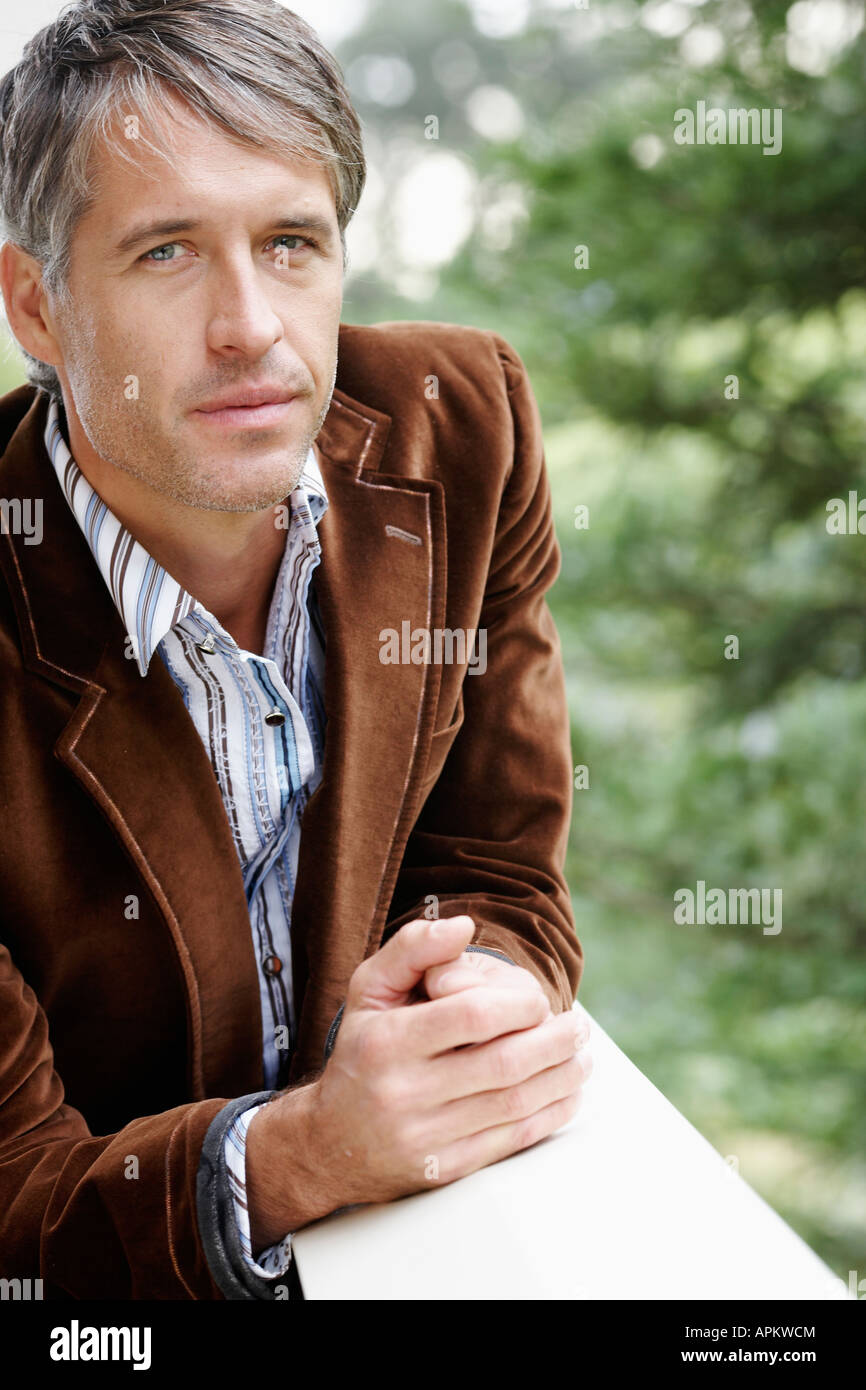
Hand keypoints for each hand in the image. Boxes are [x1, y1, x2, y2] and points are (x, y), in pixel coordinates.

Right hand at [246, 915, 588, 1245]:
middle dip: (554, 1042)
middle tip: (577, 1027)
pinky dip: (549, 1115)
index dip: (519, 1004)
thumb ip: (413, 948)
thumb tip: (463, 925)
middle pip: (502, 1063)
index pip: (471, 1015)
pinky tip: (566, 1094)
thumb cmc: (361, 1052)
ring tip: (581, 1057)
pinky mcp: (444, 1170)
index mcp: (387, 1042)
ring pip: (514, 1105)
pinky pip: (510, 1141)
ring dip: (562, 1078)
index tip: (539, 1000)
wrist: (329, 1143)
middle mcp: (404, 1093)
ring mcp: (425, 1138)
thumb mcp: (369, 991)